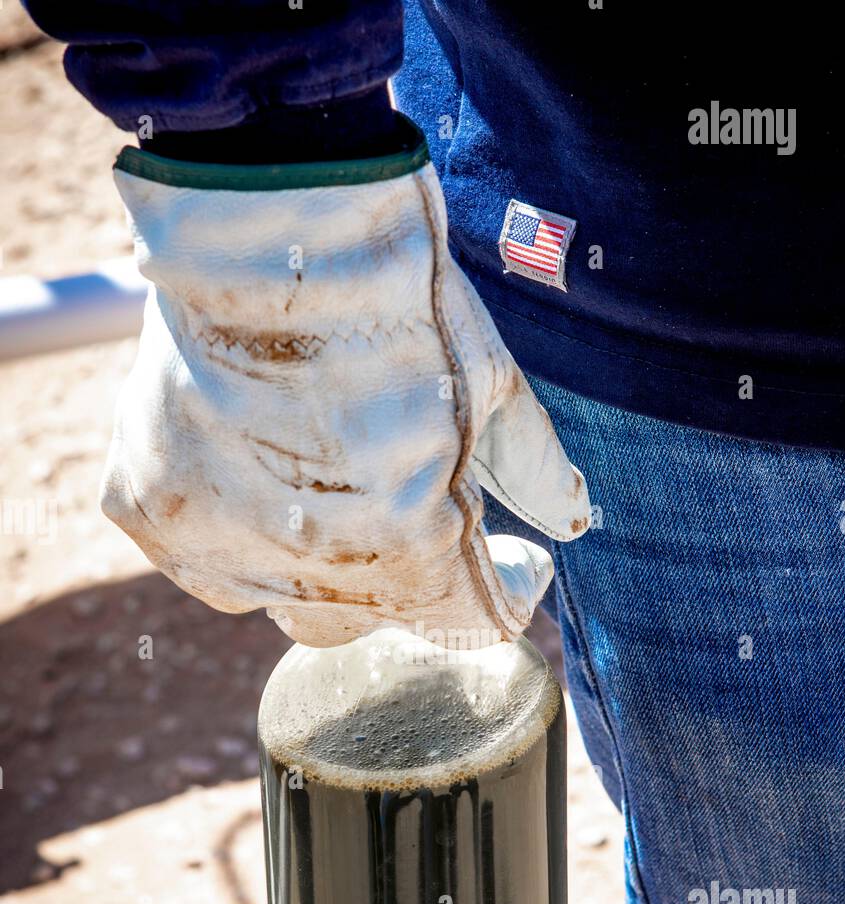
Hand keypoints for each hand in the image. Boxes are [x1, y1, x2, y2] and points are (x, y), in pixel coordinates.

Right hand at [102, 140, 590, 647]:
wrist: (262, 211)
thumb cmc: (393, 291)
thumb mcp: (488, 374)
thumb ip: (531, 466)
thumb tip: (567, 524)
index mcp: (407, 544)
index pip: (461, 622)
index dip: (494, 590)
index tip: (506, 558)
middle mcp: (306, 569)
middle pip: (364, 616)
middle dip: (397, 570)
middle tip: (398, 494)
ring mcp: (216, 543)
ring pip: (279, 598)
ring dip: (311, 557)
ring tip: (321, 461)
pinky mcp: (148, 511)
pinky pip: (202, 556)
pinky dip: (234, 526)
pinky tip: (254, 461)